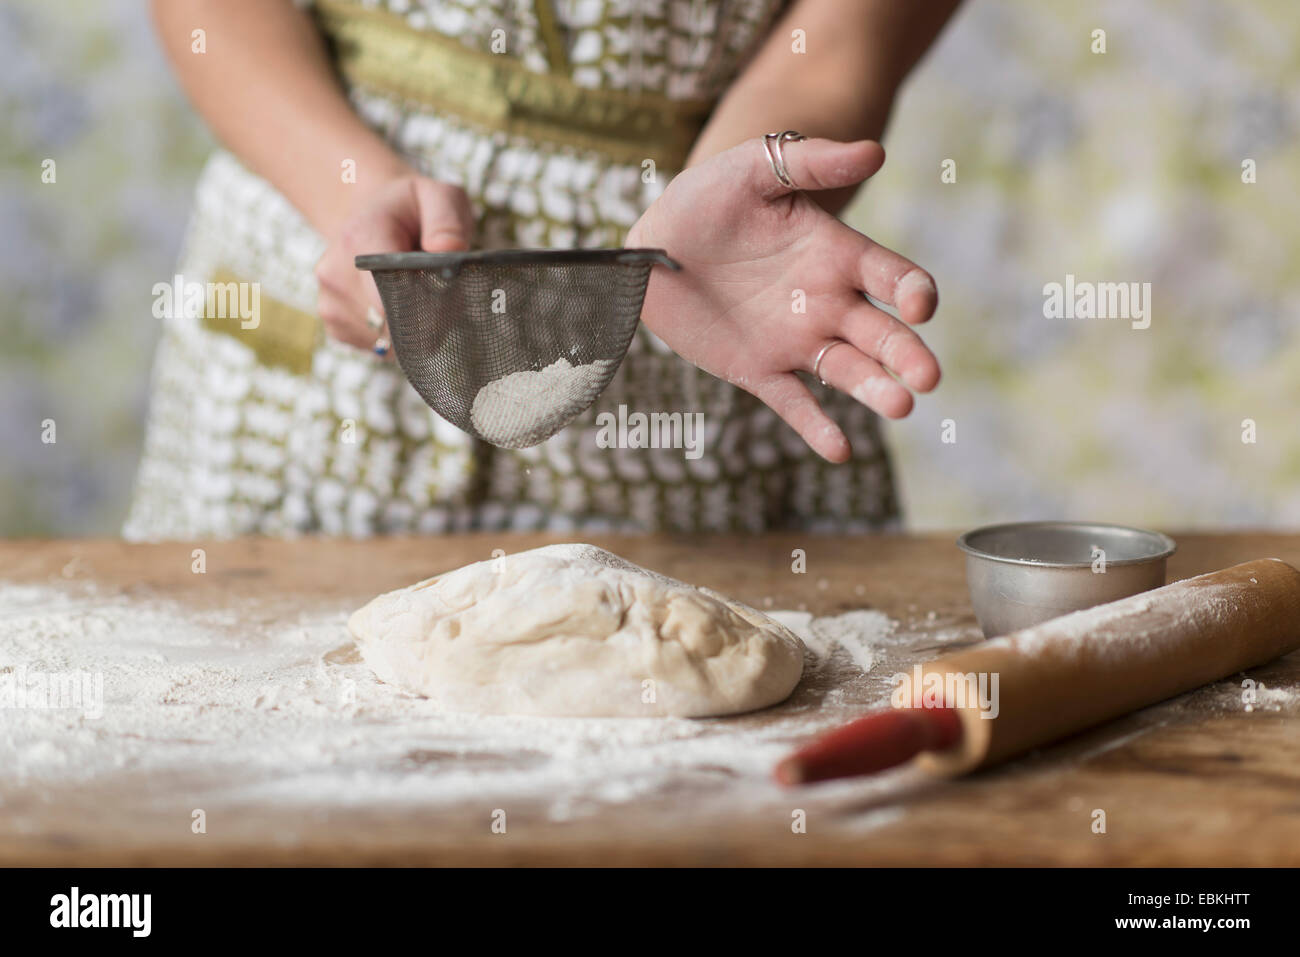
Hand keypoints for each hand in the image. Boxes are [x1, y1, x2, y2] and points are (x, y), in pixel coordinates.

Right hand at [314, 174, 474, 350]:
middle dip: (426, 319)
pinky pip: (378, 347)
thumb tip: (449, 252)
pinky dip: (398, 336)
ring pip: (388, 340)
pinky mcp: (335, 324)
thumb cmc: (413, 210)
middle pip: (392, 322)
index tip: (452, 302)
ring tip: (416, 294)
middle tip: (441, 295)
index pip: (389, 294)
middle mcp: (334, 273)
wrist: (372, 216)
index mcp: (359, 238)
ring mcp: (330, 302)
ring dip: (412, 328)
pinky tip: (399, 306)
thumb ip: (448, 221)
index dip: (427, 308)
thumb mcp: (439, 197)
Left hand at [626, 137, 939, 462]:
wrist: (655, 243)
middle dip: (907, 354)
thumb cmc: (710, 197)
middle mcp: (827, 302)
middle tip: (927, 377)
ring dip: (876, 390)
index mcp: (835, 253)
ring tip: (900, 407)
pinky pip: (793, 402)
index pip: (888, 274)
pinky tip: (838, 450)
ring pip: (848, 371)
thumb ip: (809, 163)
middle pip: (881, 333)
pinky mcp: (759, 371)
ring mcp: (796, 340)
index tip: (920, 305)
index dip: (911, 289)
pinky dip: (816, 427)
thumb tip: (875, 151)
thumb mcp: (752, 168)